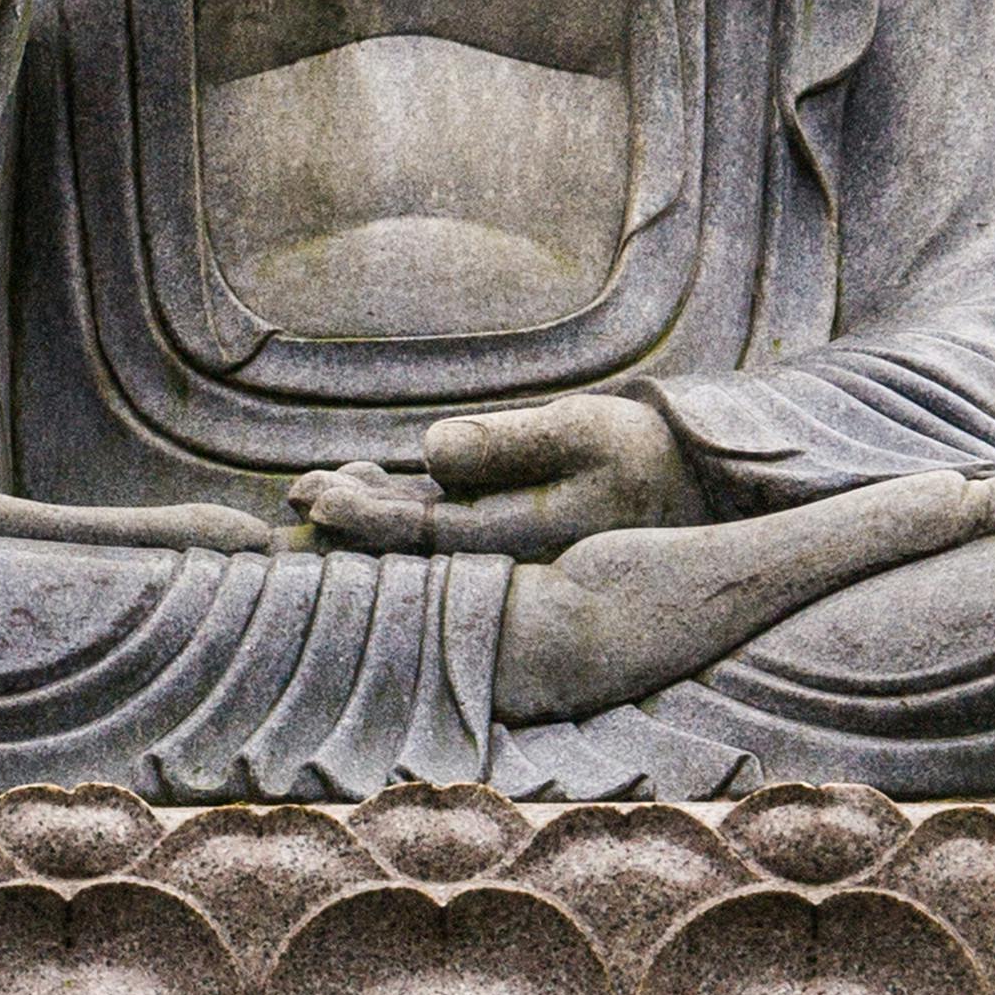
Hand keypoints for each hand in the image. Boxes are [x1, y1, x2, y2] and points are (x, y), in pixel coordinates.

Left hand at [291, 394, 701, 559]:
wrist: (698, 483)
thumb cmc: (640, 451)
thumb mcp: (582, 432)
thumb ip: (507, 444)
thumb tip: (431, 452)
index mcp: (522, 545)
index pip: (425, 540)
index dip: (366, 521)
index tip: (315, 500)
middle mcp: (507, 562)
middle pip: (411, 551)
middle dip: (352, 523)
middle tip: (296, 498)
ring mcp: (506, 551)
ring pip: (422, 538)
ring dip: (369, 513)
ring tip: (314, 491)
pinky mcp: (508, 531)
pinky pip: (443, 524)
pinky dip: (400, 503)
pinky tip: (362, 482)